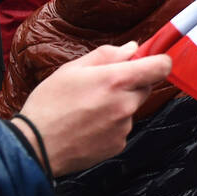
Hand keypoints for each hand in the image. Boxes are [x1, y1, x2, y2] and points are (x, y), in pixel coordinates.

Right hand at [12, 41, 171, 175]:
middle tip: (101, 86)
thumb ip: (106, 55)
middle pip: (145, 87)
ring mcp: (124, 127)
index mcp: (116, 80)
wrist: (36, 146)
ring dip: (118, 105)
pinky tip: (87, 125)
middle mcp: (125, 105)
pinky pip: (122, 127)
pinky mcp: (118, 144)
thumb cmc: (49, 104)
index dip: (159, 61)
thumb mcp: (72, 69)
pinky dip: (111, 124)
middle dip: (130, 83)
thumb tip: (132, 49)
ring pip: (131, 107)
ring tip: (87, 109)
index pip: (160, 67)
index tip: (149, 61)